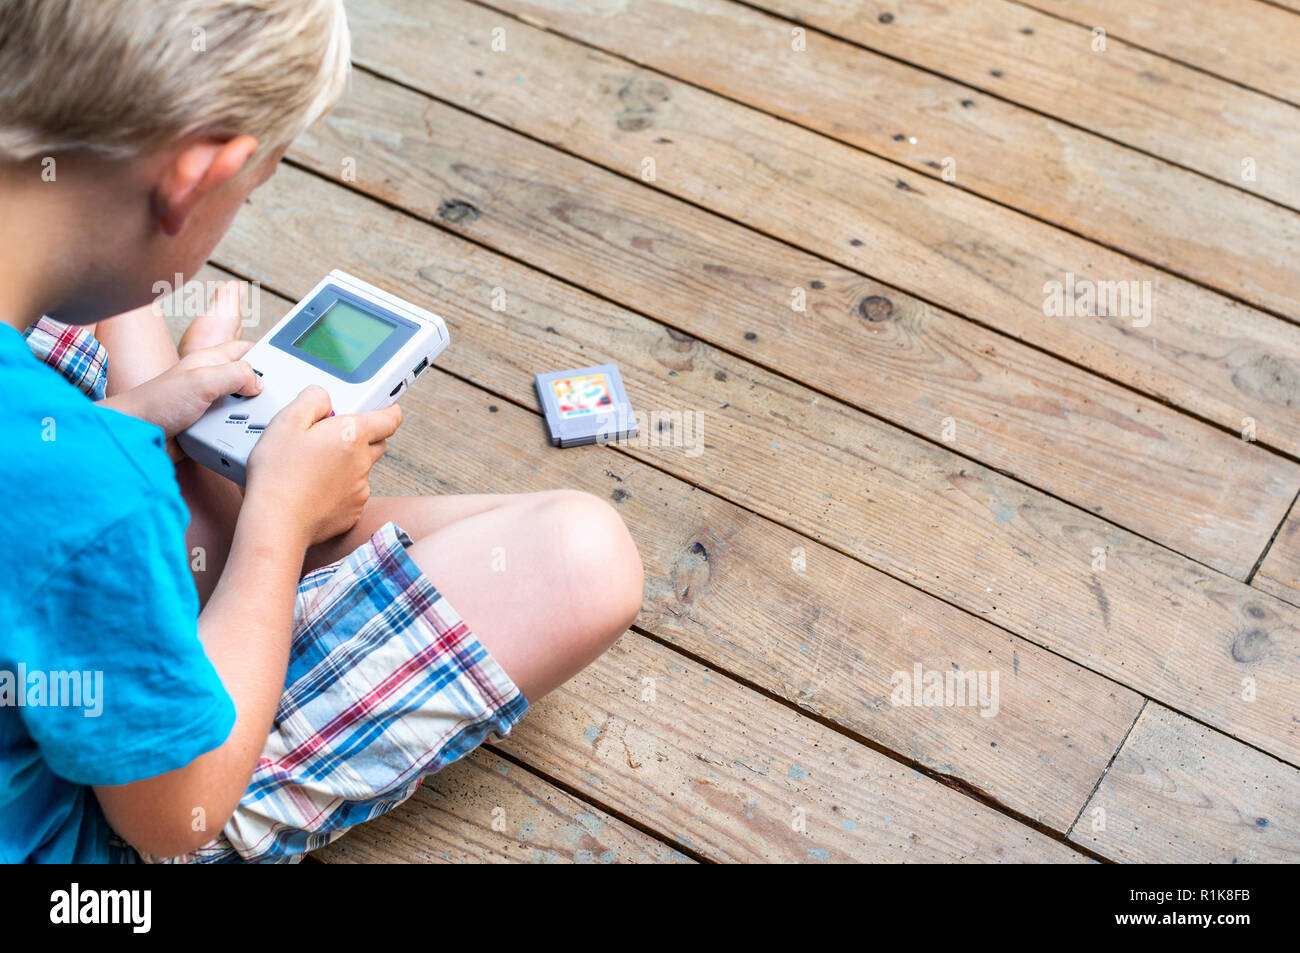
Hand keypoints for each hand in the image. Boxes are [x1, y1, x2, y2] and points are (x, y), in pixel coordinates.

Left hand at [101, 340, 262, 451]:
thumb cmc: (156, 403)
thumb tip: (258, 381)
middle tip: (271, 401)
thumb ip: (235, 374)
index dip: (265, 354)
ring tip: (253, 421)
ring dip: (248, 416)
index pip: (245, 350)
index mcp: (209, 361)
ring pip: (241, 407)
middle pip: (247, 381)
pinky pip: (230, 428)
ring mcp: (207, 404)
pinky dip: (237, 433)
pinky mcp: (204, 427)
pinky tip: (239, 438)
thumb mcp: (202, 380)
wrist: (134, 435)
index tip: (283, 365)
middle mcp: (209, 381)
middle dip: (261, 391)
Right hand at [245, 386, 402, 546]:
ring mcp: (360, 489)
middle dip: (363, 436)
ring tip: (315, 465)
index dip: (388, 410)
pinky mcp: (352, 512)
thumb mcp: (286, 422)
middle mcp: (362, 462)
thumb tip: (324, 397)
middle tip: (334, 435)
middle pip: (377, 442)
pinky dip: (339, 489)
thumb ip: (311, 401)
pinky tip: (314, 488)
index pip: (390, 418)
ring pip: (363, 469)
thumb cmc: (279, 474)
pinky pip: (352, 494)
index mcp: (352, 435)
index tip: (383, 407)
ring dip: (348, 464)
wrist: (276, 522)